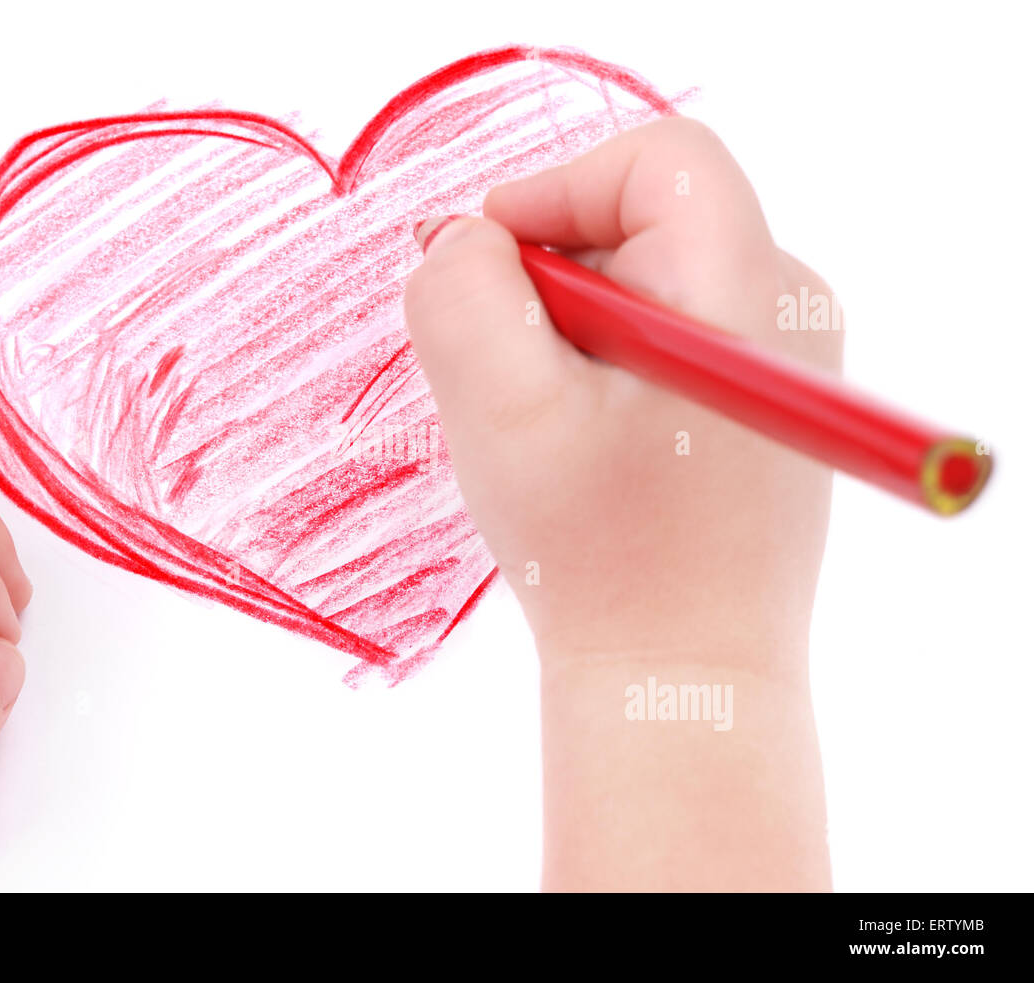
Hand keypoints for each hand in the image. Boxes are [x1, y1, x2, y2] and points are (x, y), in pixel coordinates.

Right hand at [405, 118, 837, 889]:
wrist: (678, 683)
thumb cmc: (599, 557)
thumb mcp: (500, 407)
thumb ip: (461, 290)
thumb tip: (459, 240)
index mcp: (747, 291)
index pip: (659, 160)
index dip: (557, 189)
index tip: (490, 266)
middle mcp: (786, 314)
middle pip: (645, 224)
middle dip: (551, 279)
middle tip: (504, 373)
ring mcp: (781, 370)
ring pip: (645, 289)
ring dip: (567, 336)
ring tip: (544, 429)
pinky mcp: (759, 415)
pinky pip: (660, 345)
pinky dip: (599, 375)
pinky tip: (582, 454)